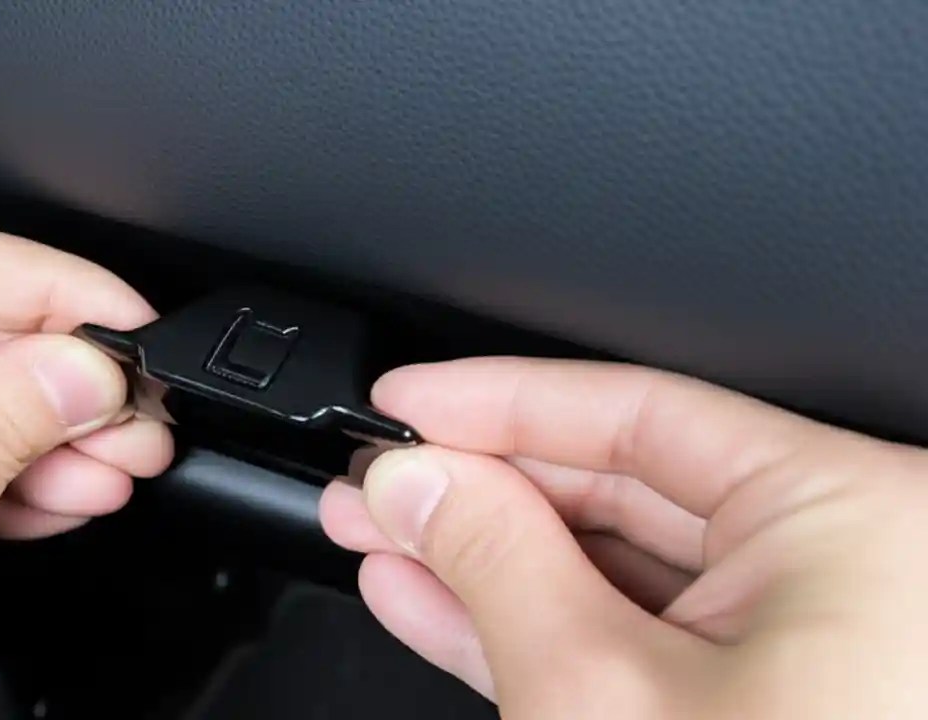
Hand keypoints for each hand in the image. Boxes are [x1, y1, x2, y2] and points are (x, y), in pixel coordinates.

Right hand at [321, 357, 927, 717]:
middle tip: (380, 481)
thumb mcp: (598, 691)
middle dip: (482, 486)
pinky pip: (635, 638)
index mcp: (859, 524)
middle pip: (625, 486)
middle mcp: (858, 571)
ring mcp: (815, 645)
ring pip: (619, 568)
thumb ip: (496, 558)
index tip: (409, 403)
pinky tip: (438, 599)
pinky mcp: (767, 705)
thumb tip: (421, 481)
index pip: (642, 413)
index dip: (500, 401)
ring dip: (489, 557)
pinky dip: (535, 622)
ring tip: (384, 536)